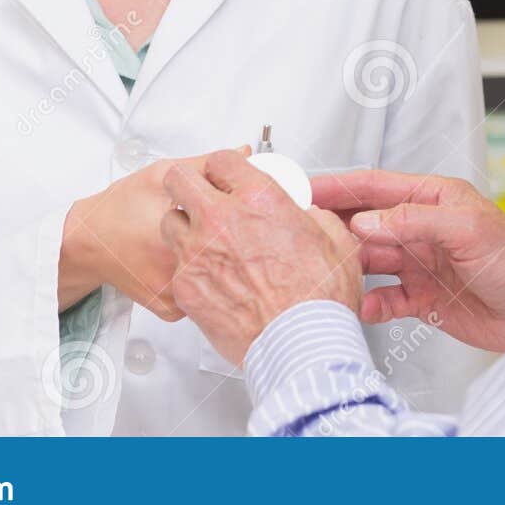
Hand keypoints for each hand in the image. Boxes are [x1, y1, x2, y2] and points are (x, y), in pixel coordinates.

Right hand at [59, 149, 241, 320]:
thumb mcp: (161, 176)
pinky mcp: (170, 309)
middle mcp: (176, 268)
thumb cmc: (121, 207)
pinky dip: (200, 279)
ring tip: (200, 243)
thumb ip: (204, 165)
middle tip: (219, 226)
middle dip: (227, 238)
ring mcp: (175, 293)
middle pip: (224, 253)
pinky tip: (190, 262)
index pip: (229, 224)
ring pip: (215, 277)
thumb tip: (244, 153)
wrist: (89, 242)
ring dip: (216, 261)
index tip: (232, 210)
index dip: (234, 213)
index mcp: (176, 232)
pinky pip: (200, 294)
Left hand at [161, 150, 363, 366]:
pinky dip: (189, 267)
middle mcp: (221, 220)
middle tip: (201, 195)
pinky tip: (210, 277)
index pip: (221, 160)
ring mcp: (197, 253)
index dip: (223, 167)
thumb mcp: (335, 241)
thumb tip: (307, 217)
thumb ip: (313, 218)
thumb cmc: (317, 299)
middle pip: (179, 179)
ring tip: (203, 239)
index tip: (226, 175)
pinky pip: (175, 265)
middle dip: (189, 184)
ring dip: (184, 225)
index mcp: (259, 199)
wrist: (299, 343)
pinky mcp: (185, 286)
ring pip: (169, 221)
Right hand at [312, 170, 504, 353]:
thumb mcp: (467, 229)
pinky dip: (368, 303)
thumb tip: (367, 220)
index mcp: (433, 199)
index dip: (338, 186)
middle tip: (300, 233)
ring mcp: (421, 264)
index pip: (375, 186)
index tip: (305, 189)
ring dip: (346, 266)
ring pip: (370, 261)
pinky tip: (358, 307)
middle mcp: (423, 229)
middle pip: (365, 224)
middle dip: (332, 227)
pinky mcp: (424, 299)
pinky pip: (385, 299)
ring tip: (322, 271)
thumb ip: (414, 221)